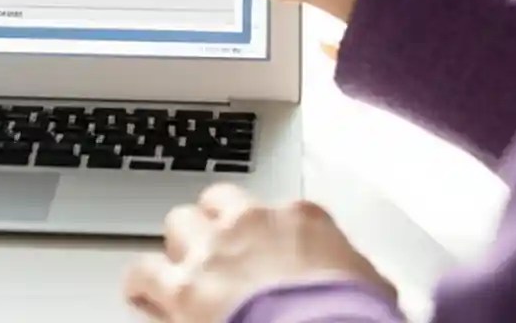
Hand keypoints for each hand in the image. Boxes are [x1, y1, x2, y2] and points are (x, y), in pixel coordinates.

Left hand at [125, 184, 397, 322]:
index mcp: (302, 219)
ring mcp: (211, 251)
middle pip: (219, 204)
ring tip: (184, 271)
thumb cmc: (355, 318)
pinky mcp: (180, 287)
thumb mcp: (373, 289)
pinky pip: (143, 273)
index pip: (278, 210)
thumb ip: (350, 273)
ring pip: (178, 226)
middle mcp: (251, 222)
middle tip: (221, 254)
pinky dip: (143, 285)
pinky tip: (145, 296)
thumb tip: (357, 287)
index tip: (268, 249)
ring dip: (182, 248)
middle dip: (217, 226)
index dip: (267, 232)